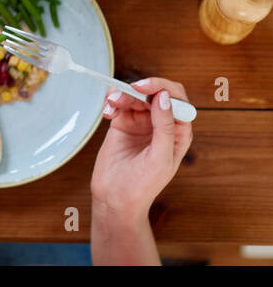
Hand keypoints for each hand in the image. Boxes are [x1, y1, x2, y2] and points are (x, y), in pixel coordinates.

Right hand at [91, 77, 192, 220]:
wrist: (115, 198)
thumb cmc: (143, 184)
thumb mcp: (160, 157)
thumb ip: (164, 127)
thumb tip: (164, 97)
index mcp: (178, 133)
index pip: (178, 100)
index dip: (164, 89)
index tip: (145, 88)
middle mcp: (161, 125)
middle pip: (156, 93)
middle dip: (141, 88)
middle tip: (125, 90)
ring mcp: (141, 123)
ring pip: (135, 96)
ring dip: (122, 94)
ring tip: (111, 103)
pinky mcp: (122, 124)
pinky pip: (119, 104)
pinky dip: (112, 102)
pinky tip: (107, 112)